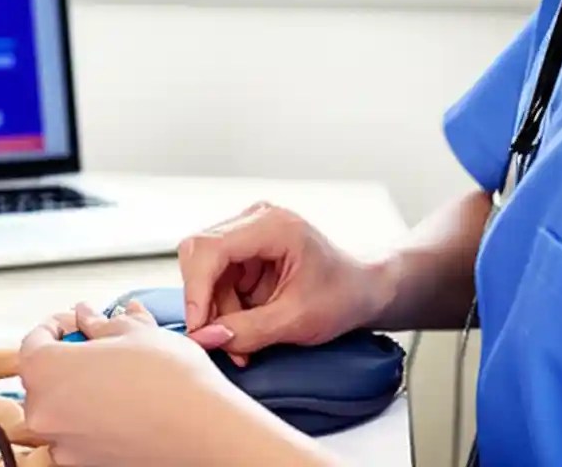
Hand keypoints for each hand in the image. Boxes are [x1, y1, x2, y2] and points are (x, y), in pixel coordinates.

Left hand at [18, 302, 252, 466]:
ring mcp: (63, 442)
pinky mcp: (84, 463)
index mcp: (46, 370)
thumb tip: (88, 316)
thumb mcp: (135, 333)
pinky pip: (78, 432)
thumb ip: (100, 324)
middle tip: (102, 345)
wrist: (205, 432)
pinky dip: (92, 417)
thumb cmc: (172, 381)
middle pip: (43, 375)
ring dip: (81, 387)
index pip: (34, 340)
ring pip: (61, 405)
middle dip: (69, 356)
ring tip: (118, 374)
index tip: (78, 321)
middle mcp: (44, 410)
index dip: (58, 325)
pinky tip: (123, 404)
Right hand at [179, 202, 391, 364]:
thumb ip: (248, 331)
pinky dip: (225, 309)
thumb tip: (205, 338)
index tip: (200, 328)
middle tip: (222, 340)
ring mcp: (247, 233)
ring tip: (242, 341)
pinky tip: (244, 327)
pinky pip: (216, 280)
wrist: (364, 289)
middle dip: (206, 303)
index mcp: (272, 225)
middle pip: (200, 258)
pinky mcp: (244, 251)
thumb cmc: (343, 296)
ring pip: (205, 273)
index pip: (210, 248)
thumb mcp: (297, 321)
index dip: (197, 289)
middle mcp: (254, 220)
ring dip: (217, 312)